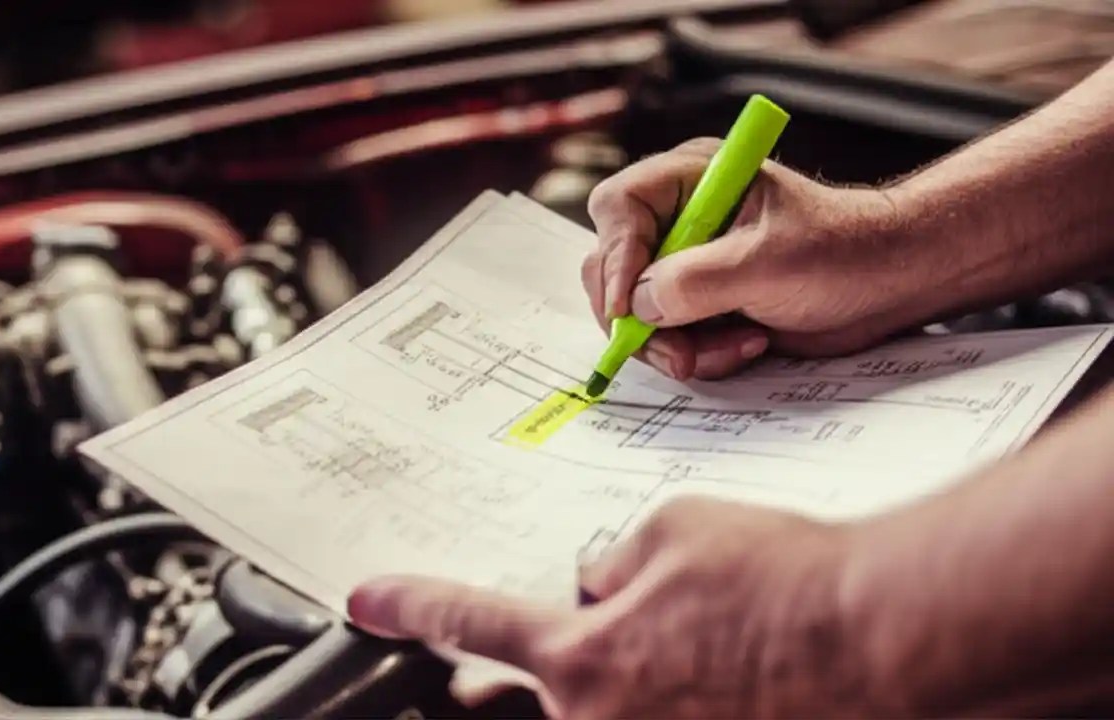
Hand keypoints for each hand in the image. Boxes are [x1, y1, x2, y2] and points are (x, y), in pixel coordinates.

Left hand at [348, 497, 882, 718]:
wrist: (882, 635)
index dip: (410, 609)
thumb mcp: (676, 530)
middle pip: (541, 690)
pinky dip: (672, 687)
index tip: (367, 604)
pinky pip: (661, 711)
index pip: (471, 623)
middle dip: (544, 662)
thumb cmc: (783, 576)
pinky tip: (721, 663)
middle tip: (570, 645)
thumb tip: (600, 589)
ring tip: (700, 637)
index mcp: (583, 659)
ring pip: (604, 707)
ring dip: (628, 673)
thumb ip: (615, 562)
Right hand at [583, 138, 935, 380]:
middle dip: (641, 317)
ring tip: (736, 346)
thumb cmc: (842, 252)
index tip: (627, 308)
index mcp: (690, 178)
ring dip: (676, 344)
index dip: (615, 259)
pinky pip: (665, 337)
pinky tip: (746, 345)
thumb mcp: (768, 263)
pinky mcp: (696, 304)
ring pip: (634, 312)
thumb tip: (639, 306)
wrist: (887, 286)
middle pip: (611, 267)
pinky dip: (698, 354)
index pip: (619, 209)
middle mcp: (678, 216)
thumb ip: (696, 281)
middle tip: (677, 353)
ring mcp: (684, 263)